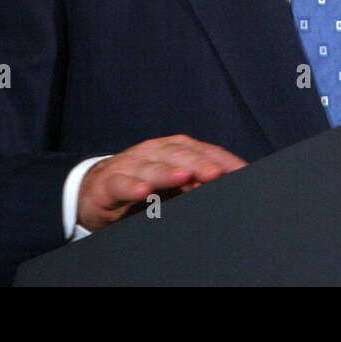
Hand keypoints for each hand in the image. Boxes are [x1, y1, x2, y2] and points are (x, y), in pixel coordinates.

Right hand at [76, 135, 245, 231]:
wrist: (97, 192)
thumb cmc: (143, 185)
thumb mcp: (174, 186)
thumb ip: (197, 184)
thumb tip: (225, 186)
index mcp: (172, 149)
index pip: (202, 151)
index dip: (222, 160)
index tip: (242, 172)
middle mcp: (152, 152)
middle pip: (179, 154)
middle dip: (199, 163)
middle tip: (216, 174)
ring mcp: (129, 165)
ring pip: (150, 166)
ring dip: (168, 172)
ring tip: (185, 177)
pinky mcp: (107, 184)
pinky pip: (120, 184)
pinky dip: (132, 186)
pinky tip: (144, 192)